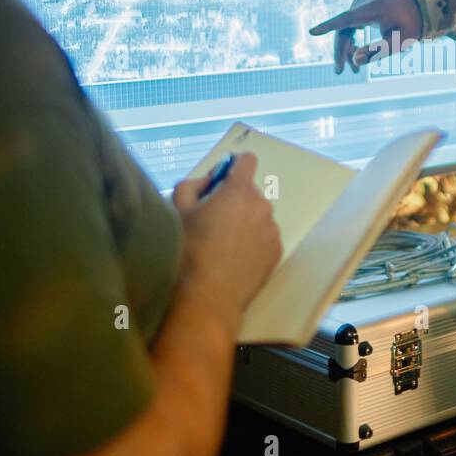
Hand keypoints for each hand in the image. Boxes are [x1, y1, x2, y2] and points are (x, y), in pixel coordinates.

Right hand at [171, 152, 281, 319]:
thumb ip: (193, 184)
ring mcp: (272, 230)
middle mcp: (262, 207)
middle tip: (213, 221)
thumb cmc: (189, 250)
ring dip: (244, 223)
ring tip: (222, 245)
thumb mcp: (178, 208)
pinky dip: (253, 243)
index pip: (246, 160)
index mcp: (239, 191)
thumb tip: (208, 181)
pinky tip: (233, 258)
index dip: (232, 167)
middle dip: (234, 201)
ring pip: (258, 217)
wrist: (206, 295)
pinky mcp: (277, 252)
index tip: (222, 180)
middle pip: (250, 193)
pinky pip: (265, 238)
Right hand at [308, 0, 422, 73]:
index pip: (346, 20)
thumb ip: (378, 52)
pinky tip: (355, 54)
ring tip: (354, 70)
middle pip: (344, 29)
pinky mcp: (360, 6)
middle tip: (340, 72)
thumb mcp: (400, 43)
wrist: (418, 6)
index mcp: (373, 10)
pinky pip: (350, 24)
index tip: (313, 32)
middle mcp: (363, 2)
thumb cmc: (410, 25)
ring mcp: (360, 2)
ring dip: (347, 48)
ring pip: (345, 28)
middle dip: (342, 51)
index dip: (329, 27)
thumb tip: (355, 61)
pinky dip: (351, 39)